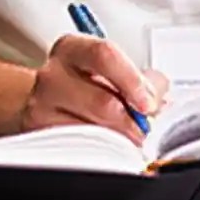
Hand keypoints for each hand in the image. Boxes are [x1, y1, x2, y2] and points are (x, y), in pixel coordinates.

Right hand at [20, 34, 168, 144]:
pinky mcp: (39, 132)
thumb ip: (142, 80)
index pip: (104, 55)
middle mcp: (52, 74)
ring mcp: (41, 105)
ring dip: (117, 138)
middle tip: (144, 128)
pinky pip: (78, 148)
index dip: (132, 80)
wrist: (46, 102)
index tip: (149, 102)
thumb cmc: (84, 83)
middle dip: (131, 120)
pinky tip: (105, 145)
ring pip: (92, 130)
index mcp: (72, 49)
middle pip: (101, 100)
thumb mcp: (112, 71)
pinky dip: (99, 150)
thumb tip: (160, 97)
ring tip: (125, 137)